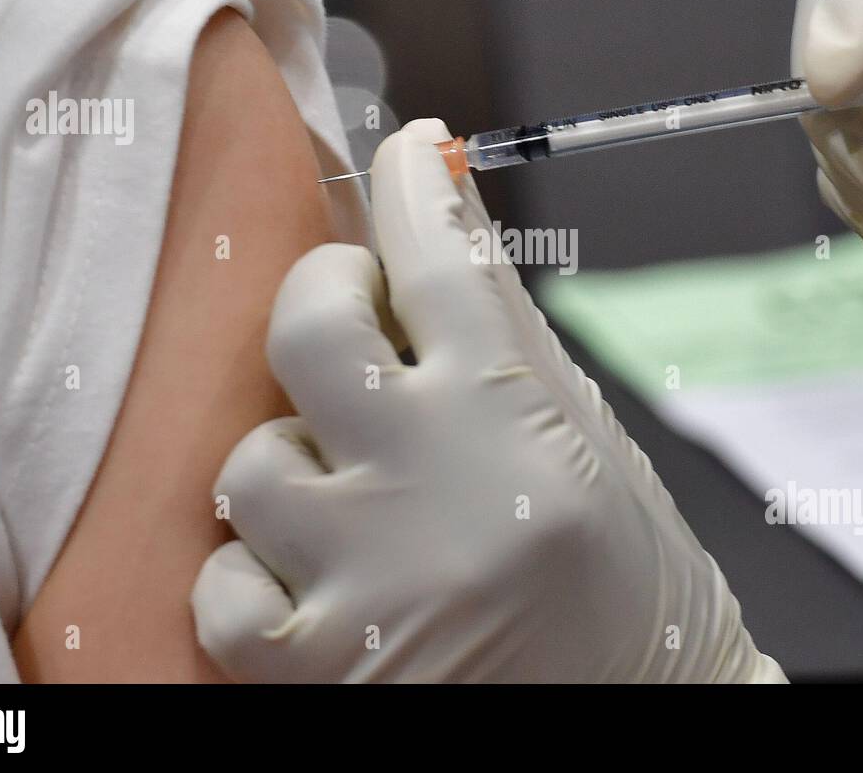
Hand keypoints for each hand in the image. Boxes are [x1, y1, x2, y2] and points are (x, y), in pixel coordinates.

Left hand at [191, 120, 784, 682]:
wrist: (640, 705)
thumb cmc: (616, 567)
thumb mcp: (578, 426)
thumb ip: (499, 304)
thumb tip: (441, 182)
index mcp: (520, 418)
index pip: (441, 260)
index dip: (409, 187)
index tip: (401, 156)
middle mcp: (443, 489)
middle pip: (308, 330)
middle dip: (321, 297)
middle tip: (352, 316)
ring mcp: (377, 583)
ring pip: (254, 465)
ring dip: (295, 465)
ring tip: (351, 492)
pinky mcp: (329, 672)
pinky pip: (223, 588)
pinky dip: (254, 577)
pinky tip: (312, 578)